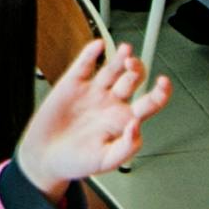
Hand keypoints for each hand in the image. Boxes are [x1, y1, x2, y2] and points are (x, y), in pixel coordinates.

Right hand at [19, 36, 171, 193]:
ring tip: (125, 50)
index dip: (161, 92)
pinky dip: (91, 53)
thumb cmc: (76, 162)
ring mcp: (93, 92)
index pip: (150, 102)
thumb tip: (136, 126)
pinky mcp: (72, 84)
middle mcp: (111, 103)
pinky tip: (97, 46)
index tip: (163, 83)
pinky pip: (84, 64)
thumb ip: (126, 147)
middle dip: (137, 69)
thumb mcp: (106, 162)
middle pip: (133, 78)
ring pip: (112, 68)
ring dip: (120, 57)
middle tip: (133, 65)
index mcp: (123, 120)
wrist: (45, 157)